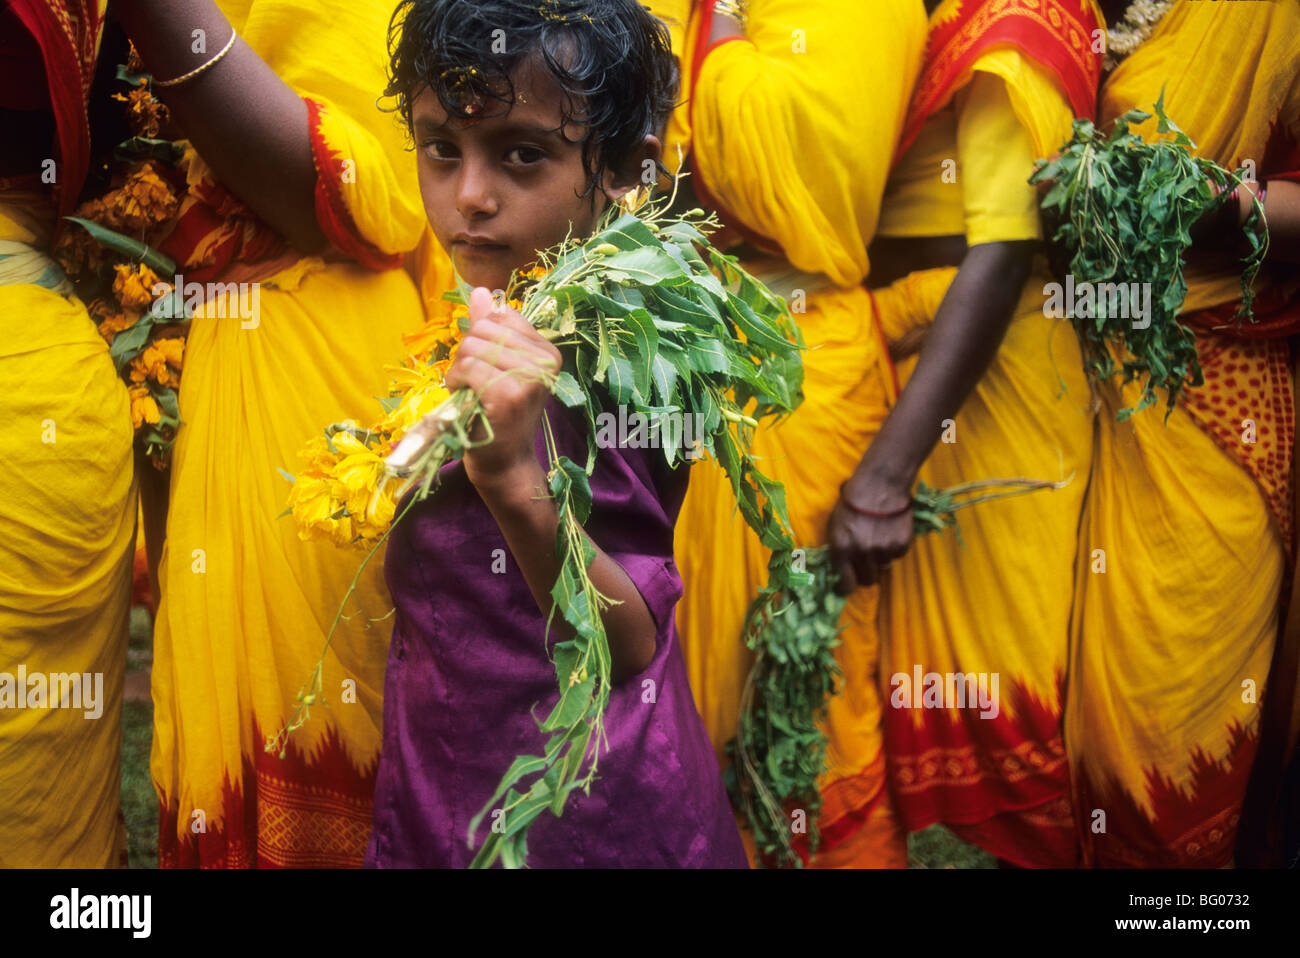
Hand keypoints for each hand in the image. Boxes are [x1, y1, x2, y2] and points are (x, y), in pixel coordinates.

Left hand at [445, 287, 560, 492]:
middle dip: (467, 355)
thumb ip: (489, 328)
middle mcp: (546, 361)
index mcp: (548, 350)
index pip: (501, 316)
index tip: (487, 368)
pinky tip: (464, 399)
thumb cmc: (498, 414)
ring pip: (472, 347)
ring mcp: (530, 378)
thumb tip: (481, 290)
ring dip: (459, 370)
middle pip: (483, 329)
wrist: (503, 461)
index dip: (482, 339)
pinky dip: (456, 382)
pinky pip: (468, 367)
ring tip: (469, 393)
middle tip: (474, 384)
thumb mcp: (498, 366)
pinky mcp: (510, 394)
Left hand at [827, 471, 914, 594]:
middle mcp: (862, 553)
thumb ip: (837, 548)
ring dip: (880, 557)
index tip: (847, 584)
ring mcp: (884, 550)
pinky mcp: (901, 544)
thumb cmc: (851, 501)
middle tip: (865, 561)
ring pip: (883, 567)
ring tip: (878, 538)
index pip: (845, 585)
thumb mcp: (834, 524)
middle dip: (865, 572)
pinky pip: (897, 555)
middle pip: (867, 580)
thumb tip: (841, 568)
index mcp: (842, 549)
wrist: (879, 483)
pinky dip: (894, 547)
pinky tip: (890, 531)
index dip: (846, 587)